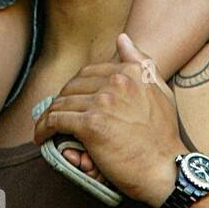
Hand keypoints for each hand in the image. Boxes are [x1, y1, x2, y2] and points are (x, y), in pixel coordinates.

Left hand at [33, 34, 184, 206]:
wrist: (166, 169)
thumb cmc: (165, 135)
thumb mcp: (161, 90)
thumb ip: (142, 62)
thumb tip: (121, 38)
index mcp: (129, 72)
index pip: (89, 73)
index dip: (77, 87)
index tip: (73, 100)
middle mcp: (114, 82)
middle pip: (73, 87)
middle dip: (63, 101)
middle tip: (58, 114)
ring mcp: (102, 103)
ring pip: (62, 103)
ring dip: (51, 115)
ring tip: (46, 126)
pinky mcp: (91, 125)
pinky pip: (56, 121)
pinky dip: (44, 128)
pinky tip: (41, 136)